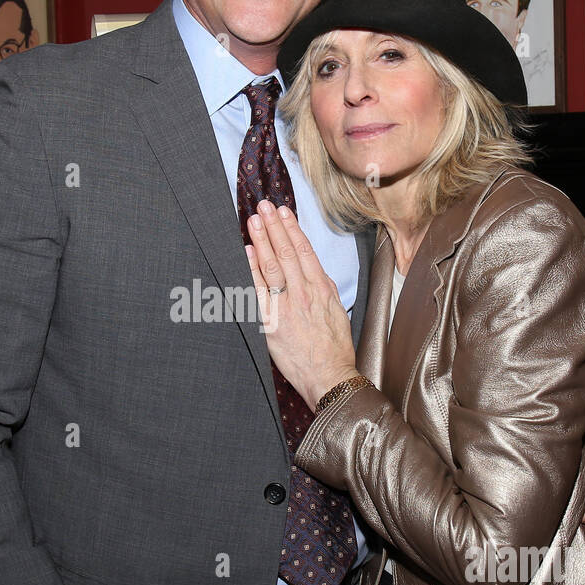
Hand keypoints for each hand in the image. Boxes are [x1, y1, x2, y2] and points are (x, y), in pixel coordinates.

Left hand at [244, 201, 358, 410]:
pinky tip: (246, 253)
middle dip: (274, 227)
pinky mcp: (271, 323)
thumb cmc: (334, 348)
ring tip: (253, 221)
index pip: (304, 251)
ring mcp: (286, 308)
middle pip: (286, 253)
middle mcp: (304, 294)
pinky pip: (258, 292)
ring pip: (272, 267)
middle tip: (263, 207)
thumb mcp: (337, 311)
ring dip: (261, 241)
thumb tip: (315, 271)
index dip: (292, 229)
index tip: (283, 212)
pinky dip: (251, 271)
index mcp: (322, 289)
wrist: (329, 376)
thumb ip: (325, 288)